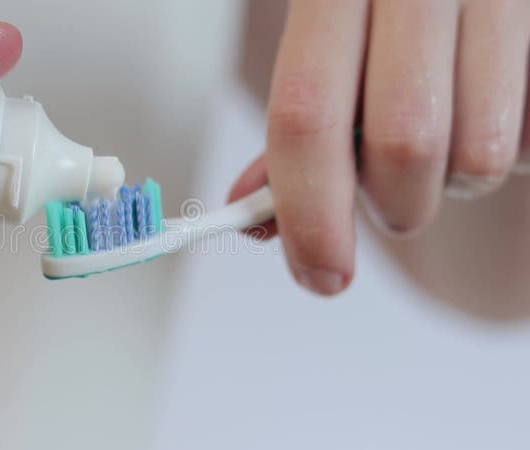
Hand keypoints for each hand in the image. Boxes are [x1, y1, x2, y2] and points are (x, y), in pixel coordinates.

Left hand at [230, 0, 529, 295]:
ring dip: (453, 179)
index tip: (318, 274)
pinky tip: (488, 103)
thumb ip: (301, 115)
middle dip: (394, 205)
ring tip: (443, 128)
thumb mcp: (325, 30)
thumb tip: (256, 213)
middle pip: (403, 146)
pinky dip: (505, 147)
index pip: (307, 114)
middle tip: (389, 194)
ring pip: (481, 155)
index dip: (308, 211)